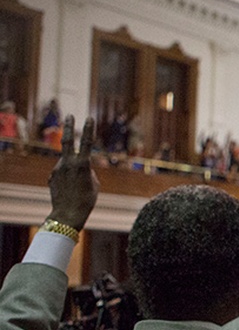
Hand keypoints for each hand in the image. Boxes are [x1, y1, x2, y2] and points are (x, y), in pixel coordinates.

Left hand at [48, 115, 98, 229]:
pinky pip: (62, 173)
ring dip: (73, 169)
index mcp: (82, 164)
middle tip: (69, 116)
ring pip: (67, 162)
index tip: (89, 118)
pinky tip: (70, 190)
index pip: (87, 142)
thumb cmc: (87, 200)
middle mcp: (68, 164)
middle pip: (67, 141)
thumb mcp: (94, 183)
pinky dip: (68, 178)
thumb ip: (88, 170)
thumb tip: (80, 166)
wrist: (67, 213)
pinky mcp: (52, 176)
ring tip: (77, 185)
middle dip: (69, 127)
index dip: (89, 129)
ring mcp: (57, 169)